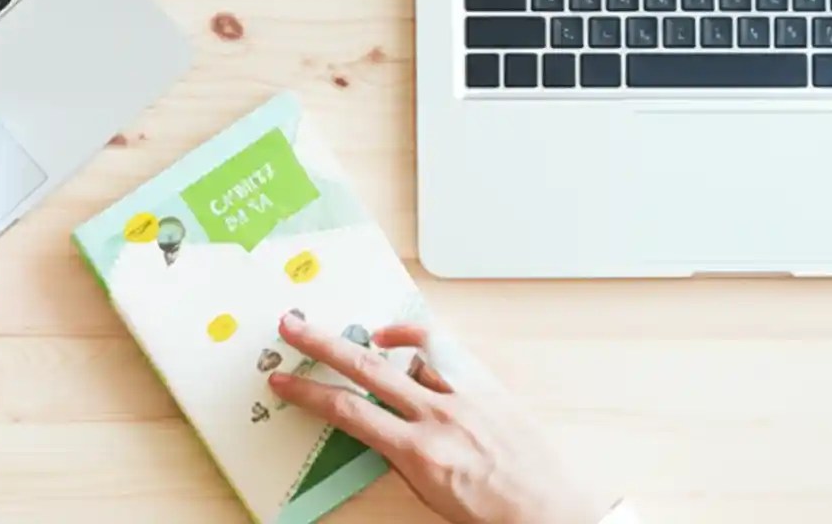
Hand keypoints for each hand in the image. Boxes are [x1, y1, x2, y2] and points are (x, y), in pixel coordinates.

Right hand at [268, 314, 615, 523]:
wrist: (548, 511)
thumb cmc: (490, 515)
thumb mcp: (428, 494)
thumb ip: (399, 456)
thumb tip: (378, 428)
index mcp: (418, 451)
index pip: (348, 412)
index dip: (308, 394)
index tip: (283, 382)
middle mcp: (439, 416)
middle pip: (365, 368)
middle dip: (322, 345)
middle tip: (293, 326)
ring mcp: (465, 395)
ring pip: (407, 351)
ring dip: (370, 342)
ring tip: (346, 336)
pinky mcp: (487, 385)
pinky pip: (446, 351)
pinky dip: (417, 339)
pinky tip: (397, 337)